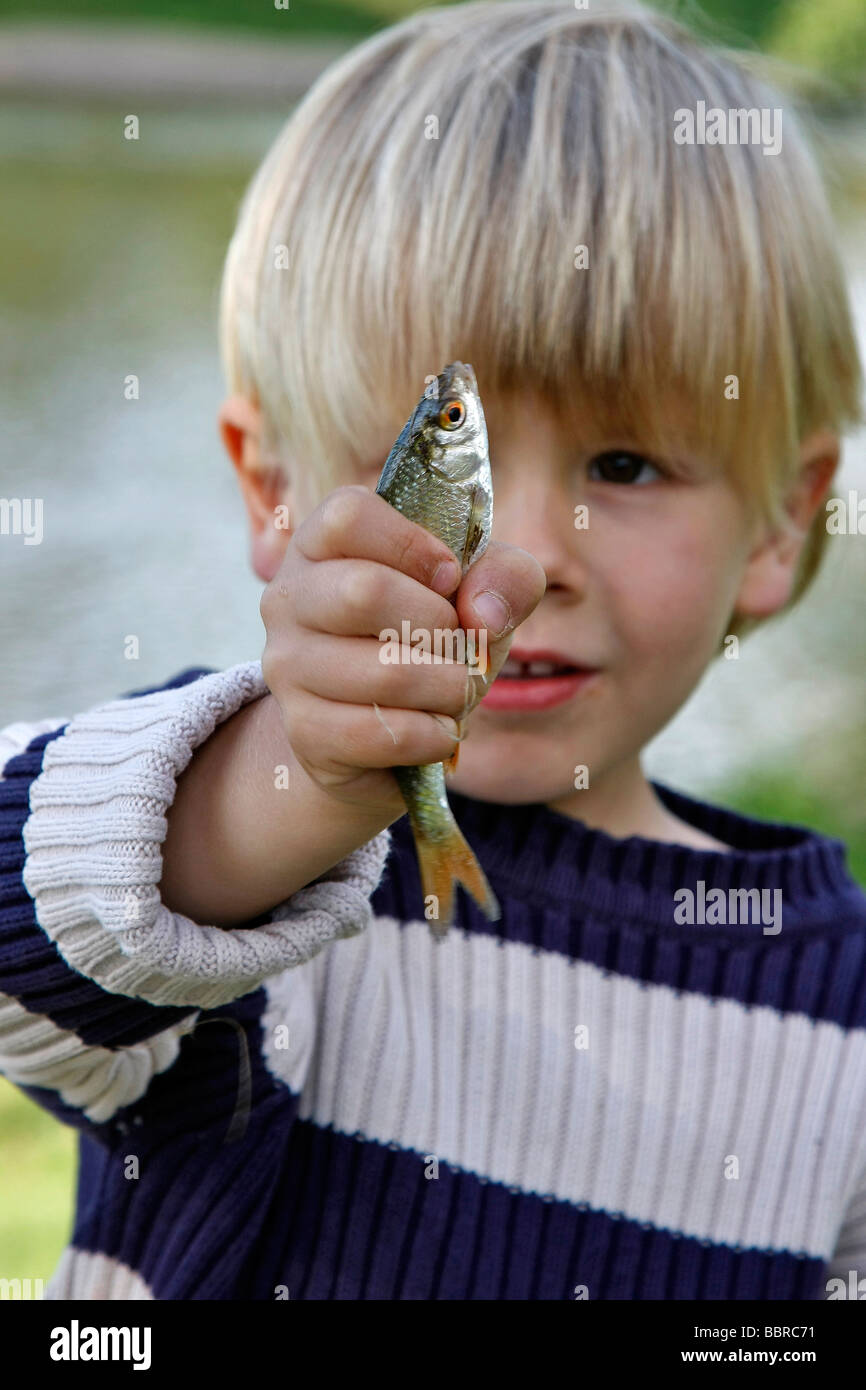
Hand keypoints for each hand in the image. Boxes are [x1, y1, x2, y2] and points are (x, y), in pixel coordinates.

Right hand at [260, 485, 545, 810]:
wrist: (378, 733)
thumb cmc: (427, 640)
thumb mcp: (477, 594)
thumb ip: (504, 577)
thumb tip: (484, 614)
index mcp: (321, 545)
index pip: (347, 516)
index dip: (412, 544)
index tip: (449, 577)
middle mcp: (288, 599)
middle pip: (365, 590)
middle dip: (441, 624)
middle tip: (456, 644)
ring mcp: (287, 666)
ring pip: (386, 671)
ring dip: (449, 686)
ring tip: (454, 690)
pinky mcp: (303, 729)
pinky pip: (387, 732)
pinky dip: (435, 733)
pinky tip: (438, 727)